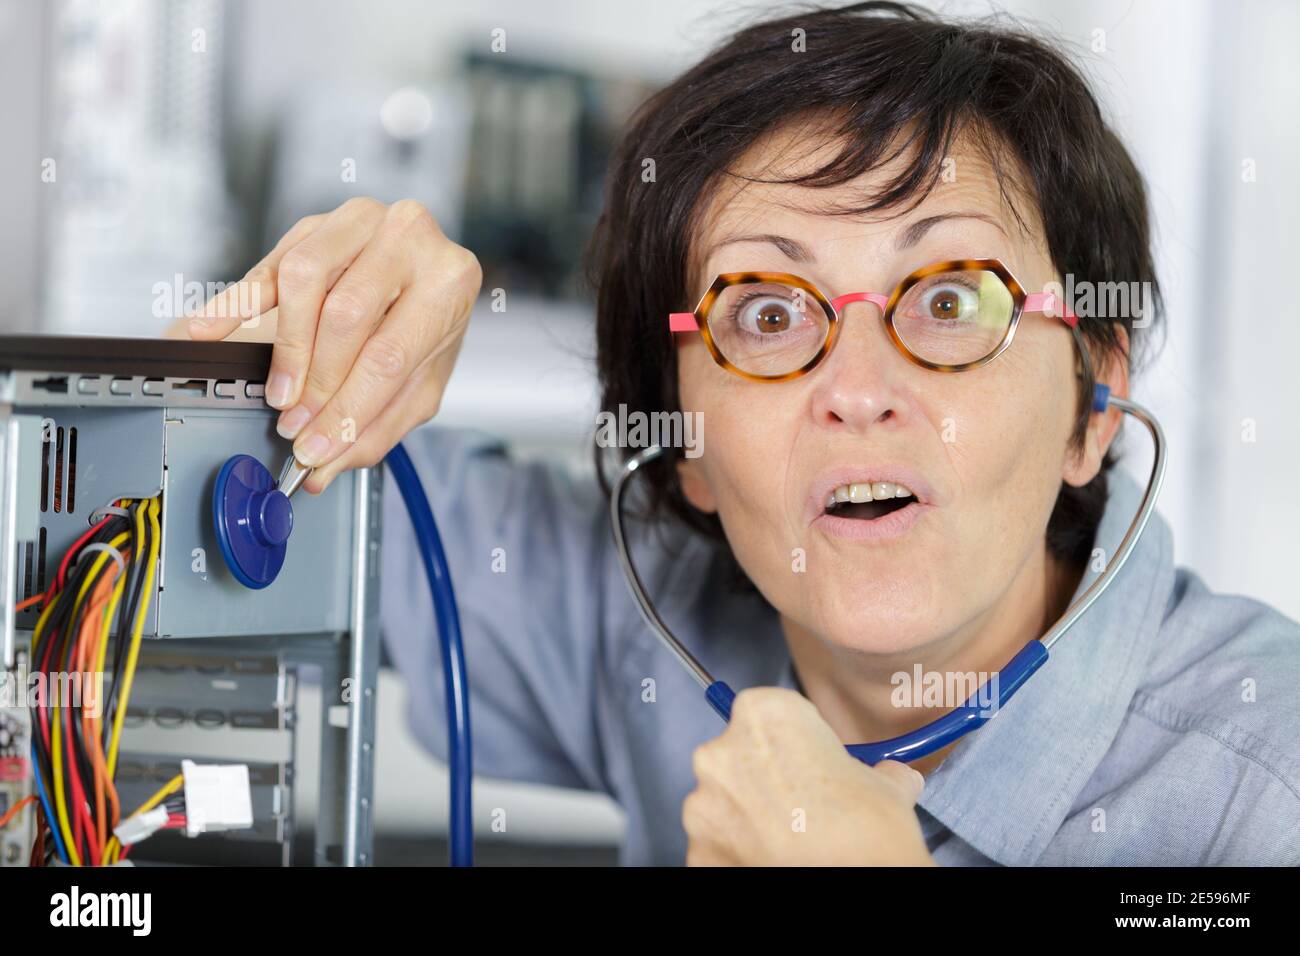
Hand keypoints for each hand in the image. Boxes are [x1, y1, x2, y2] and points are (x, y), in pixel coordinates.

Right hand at [170, 198, 481, 493]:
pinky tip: (208, 333)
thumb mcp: (421, 385)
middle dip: (315, 384)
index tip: (313, 445)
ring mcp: (362, 221)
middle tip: (296, 424)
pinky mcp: (316, 224)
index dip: (344, 409)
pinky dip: (234, 303)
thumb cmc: (429, 329)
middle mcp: (411, 239)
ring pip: (304, 279)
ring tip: (280, 393)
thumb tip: (322, 465)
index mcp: (450, 282)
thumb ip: (376, 427)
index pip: (388, 355)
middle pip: (345, 316)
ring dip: (285, 347)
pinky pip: (269, 265)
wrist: (428, 276)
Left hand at [683, 687, 934, 865]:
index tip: (812, 761)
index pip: (771, 714)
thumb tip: (890, 777)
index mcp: (763, 714)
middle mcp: (722, 753)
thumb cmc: (865, 832)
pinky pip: (718, 842)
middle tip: (804, 805)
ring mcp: (703, 805)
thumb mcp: (886, 784)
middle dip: (765, 777)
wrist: (852, 882)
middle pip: (739, 755)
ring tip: (792, 838)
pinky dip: (739, 850)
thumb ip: (874, 770)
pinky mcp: (698, 850)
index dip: (795, 740)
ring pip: (725, 802)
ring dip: (750, 816)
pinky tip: (773, 858)